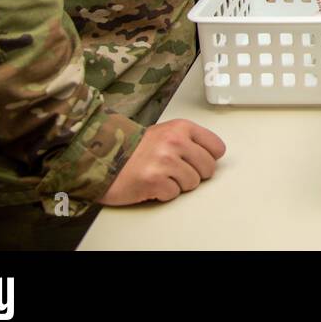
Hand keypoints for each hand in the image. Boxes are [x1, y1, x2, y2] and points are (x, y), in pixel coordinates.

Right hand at [98, 119, 225, 205]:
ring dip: (178, 184)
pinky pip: (174, 194)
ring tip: (161, 175)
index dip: (208, 158)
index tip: (197, 160)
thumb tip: (213, 155)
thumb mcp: (166, 132)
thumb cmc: (136, 148)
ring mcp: (164, 161)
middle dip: (195, 173)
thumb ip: (190, 140)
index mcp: (181, 127)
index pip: (217, 147)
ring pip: (192, 183)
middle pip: (208, 168)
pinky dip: (163, 193)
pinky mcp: (154, 181)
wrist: (103, 158)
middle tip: (176, 171)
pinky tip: (152, 183)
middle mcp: (174, 142)